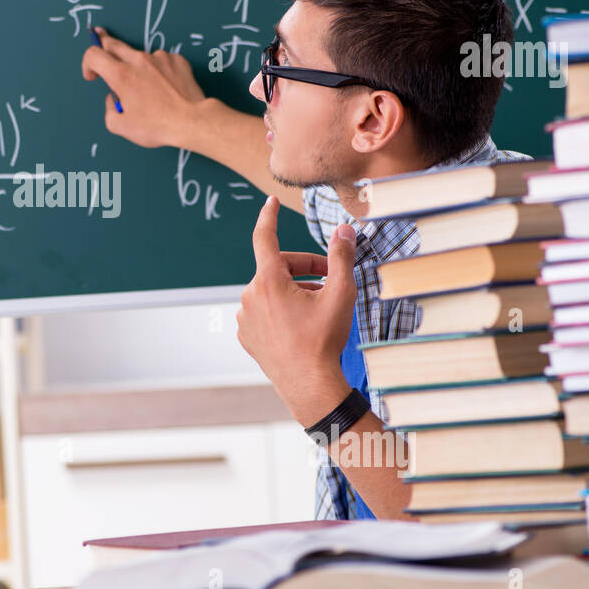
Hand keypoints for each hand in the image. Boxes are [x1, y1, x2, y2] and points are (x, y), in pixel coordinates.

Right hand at [80, 26, 206, 148]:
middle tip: (100, 42)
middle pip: (113, 44)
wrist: (191, 121)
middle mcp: (138, 60)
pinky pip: (161, 61)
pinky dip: (157, 70)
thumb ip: (109, 109)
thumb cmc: (157, 126)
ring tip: (147, 89)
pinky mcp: (176, 60)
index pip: (94, 55)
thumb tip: (114, 98)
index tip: (92, 76)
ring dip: (136, 66)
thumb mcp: (121, 126)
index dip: (87, 64)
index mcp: (121, 75)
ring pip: (140, 56)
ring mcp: (159, 57)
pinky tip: (164, 87)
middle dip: (103, 45)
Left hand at [236, 196, 357, 422]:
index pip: (264, 238)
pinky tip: (301, 327)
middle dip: (305, 269)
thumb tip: (344, 230)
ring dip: (294, 292)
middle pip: (278, 268)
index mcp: (268, 281)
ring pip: (272, 292)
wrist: (309, 386)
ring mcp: (245, 318)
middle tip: (332, 280)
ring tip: (319, 310)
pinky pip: (263, 313)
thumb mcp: (341, 294)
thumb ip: (342, 257)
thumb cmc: (324, 341)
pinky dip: (281, 312)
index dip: (269, 217)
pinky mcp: (246, 336)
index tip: (270, 202)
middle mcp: (249, 296)